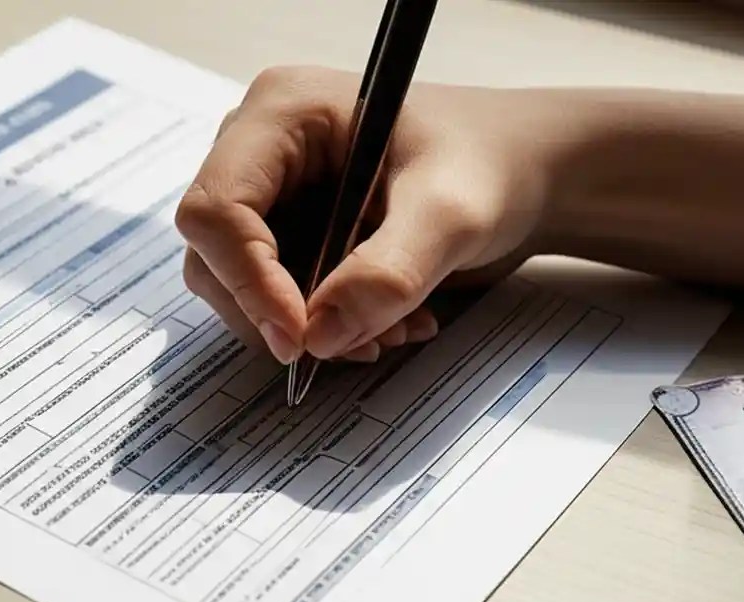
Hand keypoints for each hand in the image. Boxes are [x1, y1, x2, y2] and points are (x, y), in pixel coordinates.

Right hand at [175, 66, 584, 362]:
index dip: (247, 279)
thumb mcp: (452, 214)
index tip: (300, 338)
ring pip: (243, 284)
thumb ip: (389, 272)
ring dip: (310, 327)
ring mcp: (275, 191)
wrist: (526, 171)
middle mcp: (263, 149)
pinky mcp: (293, 229)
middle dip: (282, 312)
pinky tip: (389, 323)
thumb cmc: (492, 162)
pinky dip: (327, 325)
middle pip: (217, 253)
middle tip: (356, 346)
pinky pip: (279, 294)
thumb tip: (320, 336)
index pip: (217, 208)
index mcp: (283, 113)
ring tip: (393, 331)